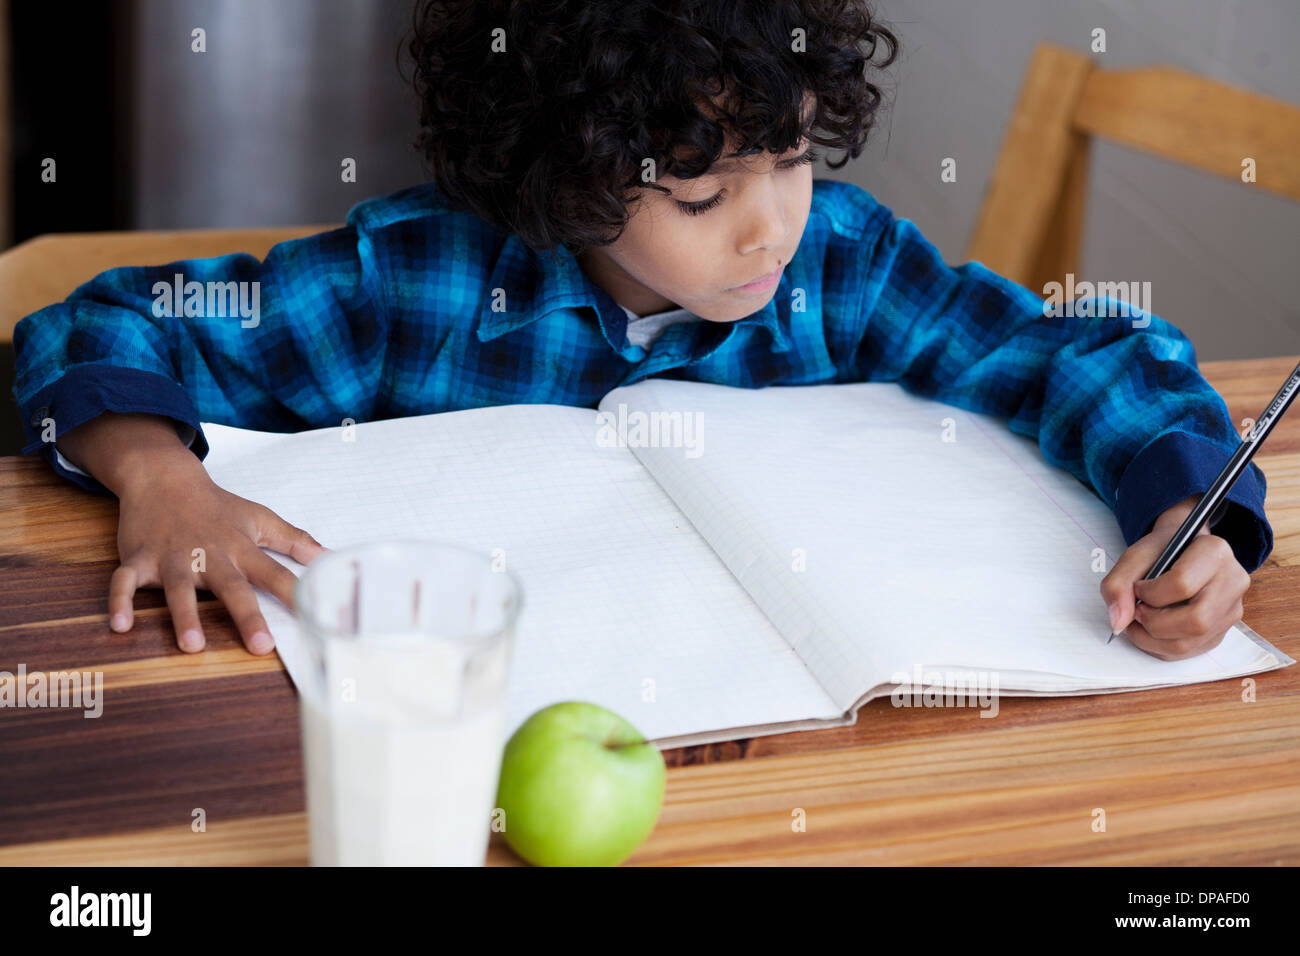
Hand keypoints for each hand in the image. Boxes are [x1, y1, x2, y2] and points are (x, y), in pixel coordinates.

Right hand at [109, 455, 327, 653]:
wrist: (164, 478)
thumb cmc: (217, 506)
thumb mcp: (260, 518)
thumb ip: (294, 540)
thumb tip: (331, 556)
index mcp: (241, 549)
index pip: (274, 574)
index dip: (296, 594)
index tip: (316, 616)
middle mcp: (209, 555)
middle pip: (231, 587)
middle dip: (247, 616)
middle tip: (262, 646)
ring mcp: (172, 556)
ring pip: (178, 588)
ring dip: (185, 616)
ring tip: (193, 645)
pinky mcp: (139, 557)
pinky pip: (126, 581)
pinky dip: (120, 601)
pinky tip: (120, 625)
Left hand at [1100, 494, 1250, 659]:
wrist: (1181, 552)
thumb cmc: (1160, 551)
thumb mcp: (1134, 556)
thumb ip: (1118, 584)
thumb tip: (1119, 622)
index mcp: (1215, 552)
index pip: (1183, 584)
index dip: (1150, 593)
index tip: (1138, 588)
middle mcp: (1233, 582)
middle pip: (1195, 621)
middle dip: (1153, 623)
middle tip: (1137, 611)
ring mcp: (1231, 610)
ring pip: (1190, 643)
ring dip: (1151, 639)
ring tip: (1139, 621)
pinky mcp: (1221, 631)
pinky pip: (1188, 652)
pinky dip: (1159, 646)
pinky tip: (1150, 630)